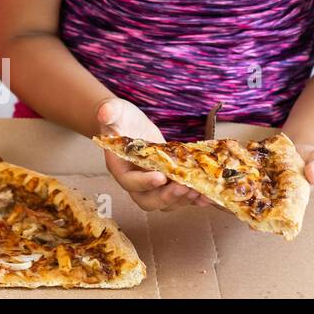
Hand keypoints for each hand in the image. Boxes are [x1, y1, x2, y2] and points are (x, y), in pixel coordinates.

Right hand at [97, 98, 212, 210]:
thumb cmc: (118, 119)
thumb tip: (105, 112)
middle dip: (167, 197)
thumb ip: (109, 112)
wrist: (127, 124)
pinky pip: (179, 195)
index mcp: (120, 167)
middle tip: (184, 187)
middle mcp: (135, 181)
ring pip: (166, 202)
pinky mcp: (167, 182)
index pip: (129, 181)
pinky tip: (208, 196)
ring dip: (183, 199)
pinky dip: (194, 198)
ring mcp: (152, 184)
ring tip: (200, 192)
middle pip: (148, 200)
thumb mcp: (113, 112)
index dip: (144, 182)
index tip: (160, 177)